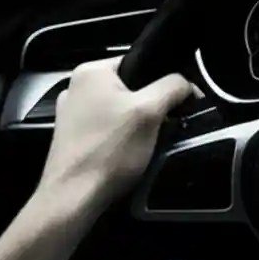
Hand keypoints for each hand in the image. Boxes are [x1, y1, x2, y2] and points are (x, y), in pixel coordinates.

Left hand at [36, 58, 191, 214]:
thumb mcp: (150, 112)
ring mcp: (70, 113)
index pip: (139, 63)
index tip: (179, 103)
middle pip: (130, 88)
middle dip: (151, 105)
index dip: (164, 80)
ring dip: (138, 124)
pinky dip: (121, 138)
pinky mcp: (72, 138)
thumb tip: (187, 84)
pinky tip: (129, 154)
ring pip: (120, 110)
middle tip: (168, 124)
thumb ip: (173, 87)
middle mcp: (76, 86)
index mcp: (91, 70)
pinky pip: (107, 128)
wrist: (74, 196)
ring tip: (150, 142)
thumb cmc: (110, 149)